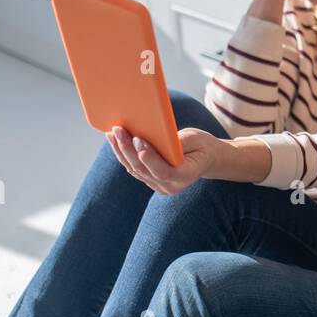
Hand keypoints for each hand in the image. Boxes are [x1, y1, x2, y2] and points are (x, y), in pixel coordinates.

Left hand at [106, 126, 225, 194]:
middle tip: (118, 130)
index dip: (150, 158)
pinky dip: (124, 154)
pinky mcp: (150, 181)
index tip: (138, 140)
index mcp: (185, 177)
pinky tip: (115, 140)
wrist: (204, 159)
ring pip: (135, 170)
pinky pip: (134, 169)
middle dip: (128, 149)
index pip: (163, 172)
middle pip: (144, 170)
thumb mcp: (195, 138)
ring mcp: (159, 186)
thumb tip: (154, 135)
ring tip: (112, 133)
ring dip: (121, 151)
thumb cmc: (201, 145)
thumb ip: (176, 141)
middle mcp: (170, 186)